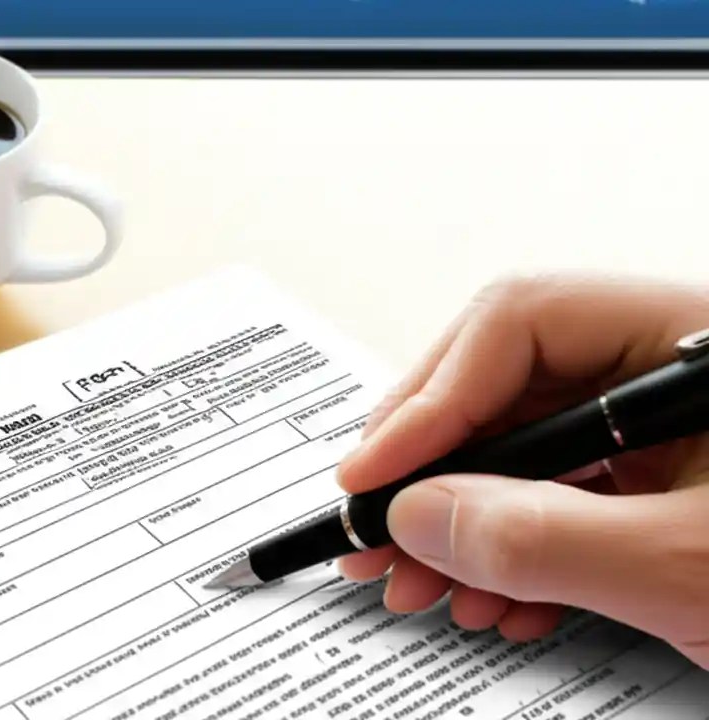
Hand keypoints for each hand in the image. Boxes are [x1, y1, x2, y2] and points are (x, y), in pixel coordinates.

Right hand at [336, 275, 708, 668]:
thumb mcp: (694, 568)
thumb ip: (544, 540)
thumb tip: (422, 516)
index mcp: (701, 337)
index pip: (523, 323)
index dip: (429, 399)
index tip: (375, 477)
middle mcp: (677, 367)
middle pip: (509, 384)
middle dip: (431, 471)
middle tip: (372, 532)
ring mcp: (672, 430)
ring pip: (525, 448)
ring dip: (460, 523)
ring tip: (419, 585)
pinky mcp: (669, 486)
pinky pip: (561, 498)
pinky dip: (512, 551)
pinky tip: (494, 598)